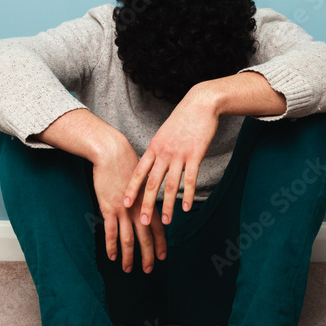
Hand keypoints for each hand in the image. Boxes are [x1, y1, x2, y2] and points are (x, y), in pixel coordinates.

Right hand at [92, 135, 166, 273]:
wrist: (112, 153)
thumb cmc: (126, 163)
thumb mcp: (142, 180)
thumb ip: (145, 195)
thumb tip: (148, 206)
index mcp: (148, 202)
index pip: (157, 227)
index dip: (161, 243)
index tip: (163, 256)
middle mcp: (138, 208)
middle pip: (145, 237)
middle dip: (148, 255)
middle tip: (149, 269)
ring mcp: (123, 210)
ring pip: (128, 239)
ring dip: (129, 256)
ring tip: (129, 269)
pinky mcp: (108, 208)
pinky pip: (110, 232)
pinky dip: (112, 246)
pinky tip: (112, 257)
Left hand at [123, 85, 219, 225]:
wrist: (200, 103)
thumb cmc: (183, 118)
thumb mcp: (164, 133)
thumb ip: (158, 150)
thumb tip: (152, 164)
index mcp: (154, 147)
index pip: (139, 172)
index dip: (131, 189)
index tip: (124, 203)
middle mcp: (164, 153)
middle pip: (152, 183)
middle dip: (145, 204)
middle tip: (142, 222)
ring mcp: (179, 154)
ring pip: (170, 184)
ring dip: (167, 205)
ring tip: (166, 221)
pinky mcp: (195, 154)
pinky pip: (190, 179)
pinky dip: (187, 195)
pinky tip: (186, 208)